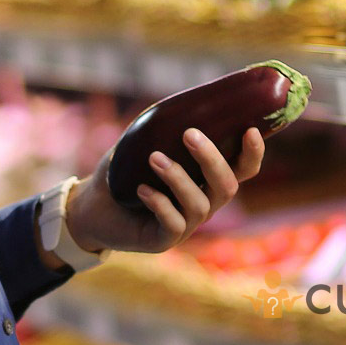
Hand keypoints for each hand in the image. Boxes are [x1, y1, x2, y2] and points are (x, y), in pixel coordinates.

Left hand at [63, 127, 264, 254]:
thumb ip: (162, 127)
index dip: (253, 153)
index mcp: (207, 180)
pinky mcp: (163, 240)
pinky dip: (159, 203)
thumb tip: (177, 104)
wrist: (92, 206)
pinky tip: (141, 190)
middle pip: (227, 186)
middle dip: (212, 160)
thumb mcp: (142, 142)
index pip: (243, 169)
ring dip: (178, 178)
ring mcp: (186, 225)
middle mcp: (204, 203)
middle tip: (189, 134)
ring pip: (200, 205)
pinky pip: (172, 224)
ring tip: (153, 158)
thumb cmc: (123, 171)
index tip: (250, 130)